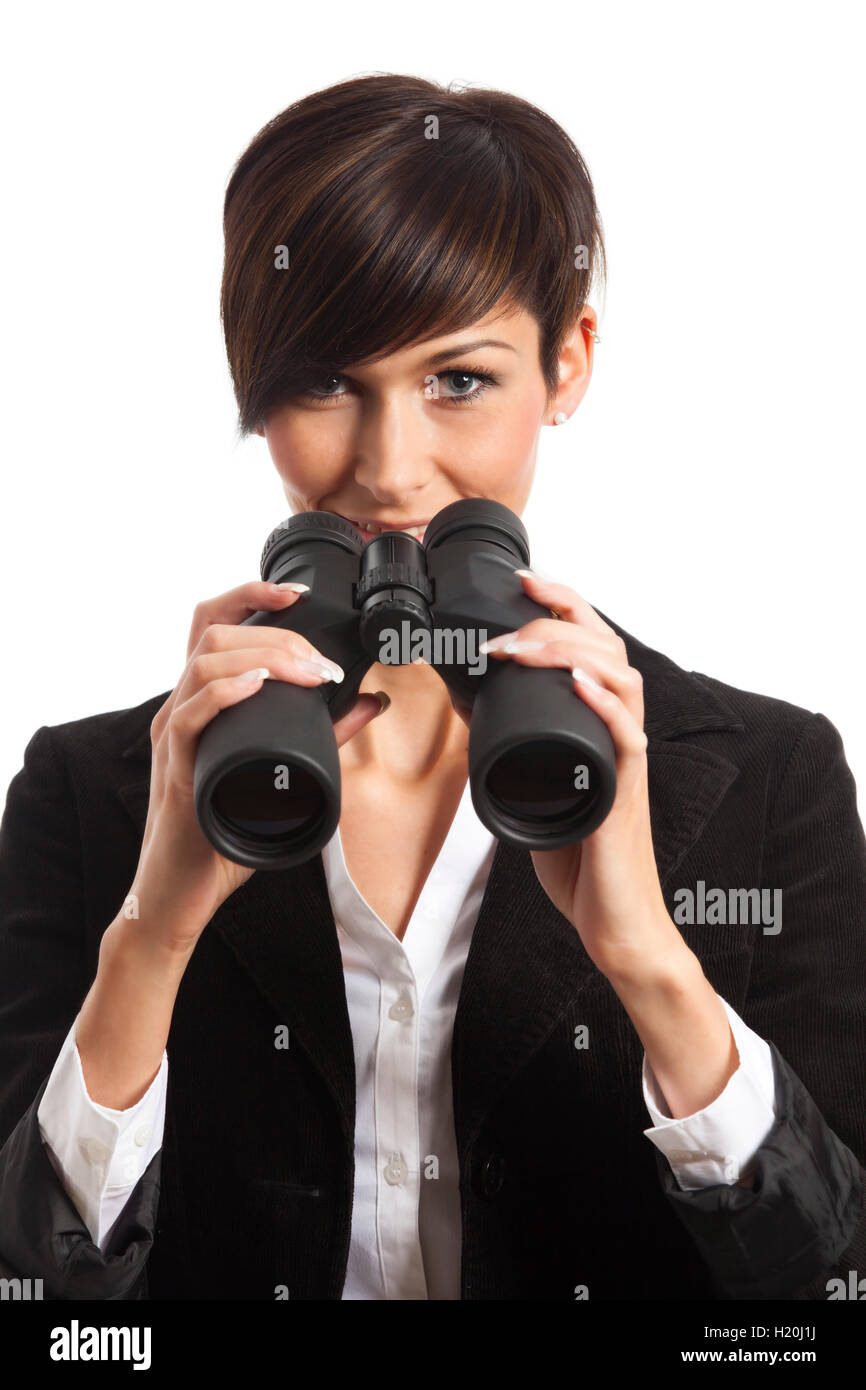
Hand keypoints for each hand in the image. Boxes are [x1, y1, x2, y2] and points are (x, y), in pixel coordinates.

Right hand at [129, 580, 386, 953]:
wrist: (182, 892)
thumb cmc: (225, 833)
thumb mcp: (286, 772)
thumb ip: (327, 733)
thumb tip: (373, 699)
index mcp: (203, 700)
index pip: (214, 624)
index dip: (251, 595)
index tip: (298, 594)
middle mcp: (182, 706)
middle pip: (214, 632)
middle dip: (275, 631)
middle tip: (320, 659)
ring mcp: (174, 735)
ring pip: (202, 663)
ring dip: (263, 656)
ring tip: (307, 672)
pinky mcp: (175, 768)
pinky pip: (189, 715)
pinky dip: (225, 692)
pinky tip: (258, 684)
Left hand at [478, 570, 684, 979]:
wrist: (614, 925)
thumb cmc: (581, 861)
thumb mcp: (534, 790)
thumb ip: (515, 751)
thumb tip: (472, 712)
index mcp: (599, 727)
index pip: (590, 647)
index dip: (563, 605)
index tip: (524, 580)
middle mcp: (619, 736)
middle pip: (606, 650)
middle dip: (556, 619)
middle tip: (510, 617)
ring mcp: (625, 764)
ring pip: (621, 681)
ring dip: (570, 653)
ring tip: (526, 647)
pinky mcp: (625, 798)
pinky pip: (627, 740)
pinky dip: (605, 705)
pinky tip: (580, 683)